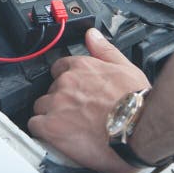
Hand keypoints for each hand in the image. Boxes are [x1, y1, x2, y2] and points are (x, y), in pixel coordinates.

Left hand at [28, 28, 150, 172]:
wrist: (138, 130)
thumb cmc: (136, 104)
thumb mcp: (126, 68)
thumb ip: (104, 50)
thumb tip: (92, 35)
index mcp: (82, 67)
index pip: (59, 68)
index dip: (66, 82)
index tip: (74, 93)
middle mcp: (66, 83)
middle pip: (50, 90)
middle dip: (60, 102)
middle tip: (77, 114)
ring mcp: (56, 104)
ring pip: (40, 108)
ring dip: (50, 116)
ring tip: (70, 128)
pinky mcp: (51, 127)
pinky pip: (35, 126)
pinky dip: (43, 133)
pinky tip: (58, 137)